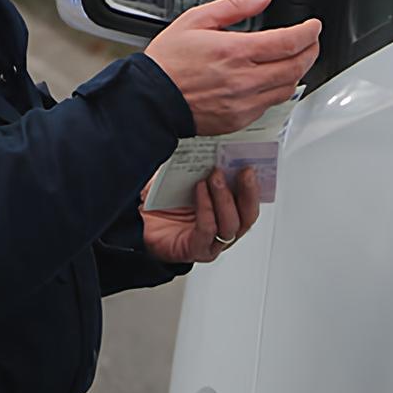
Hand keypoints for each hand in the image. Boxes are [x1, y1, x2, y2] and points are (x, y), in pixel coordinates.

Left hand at [142, 167, 261, 264]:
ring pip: (231, 225)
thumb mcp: (185, 177)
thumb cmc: (162, 203)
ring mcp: (211, 243)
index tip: (253, 164)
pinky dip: (206, 209)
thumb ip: (202, 165)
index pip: (250, 202)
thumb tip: (215, 142)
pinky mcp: (196, 250)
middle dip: (248, 192)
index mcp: (225, 213)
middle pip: (247, 216)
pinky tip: (200, 191)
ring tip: (215, 177)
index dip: (256, 185)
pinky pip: (208, 231)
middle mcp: (222, 230)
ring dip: (225, 198)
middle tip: (244, 171)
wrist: (137, 223)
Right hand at [144, 0, 320, 136]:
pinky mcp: (239, 119)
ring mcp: (243, 103)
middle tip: (311, 41)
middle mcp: (243, 80)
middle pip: (296, 67)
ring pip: (287, 88)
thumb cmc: (168, 62)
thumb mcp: (196, 19)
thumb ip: (235, 6)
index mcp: (235, 51)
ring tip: (295, 59)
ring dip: (298, 72)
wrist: (150, 100)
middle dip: (311, 51)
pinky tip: (271, 80)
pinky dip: (277, 90)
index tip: (313, 26)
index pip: (288, 42)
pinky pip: (270, 105)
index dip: (308, 32)